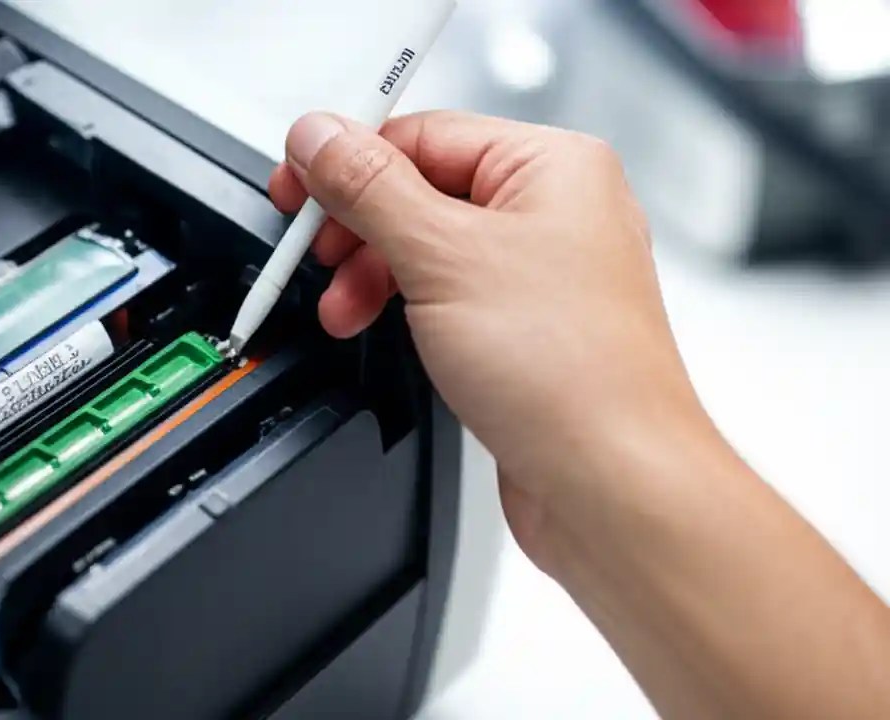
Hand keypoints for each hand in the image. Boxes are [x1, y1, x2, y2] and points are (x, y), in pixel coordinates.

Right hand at [268, 111, 709, 565]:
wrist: (611, 485)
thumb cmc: (571, 374)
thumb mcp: (441, 258)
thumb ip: (369, 189)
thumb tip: (320, 136)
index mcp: (553, 166)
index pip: (422, 134)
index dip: (348, 162)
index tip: (296, 190)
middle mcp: (556, 212)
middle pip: (421, 191)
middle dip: (358, 231)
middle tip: (316, 258)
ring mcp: (543, 273)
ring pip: (430, 247)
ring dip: (374, 276)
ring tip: (345, 312)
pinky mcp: (527, 328)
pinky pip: (449, 294)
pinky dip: (407, 309)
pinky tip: (383, 331)